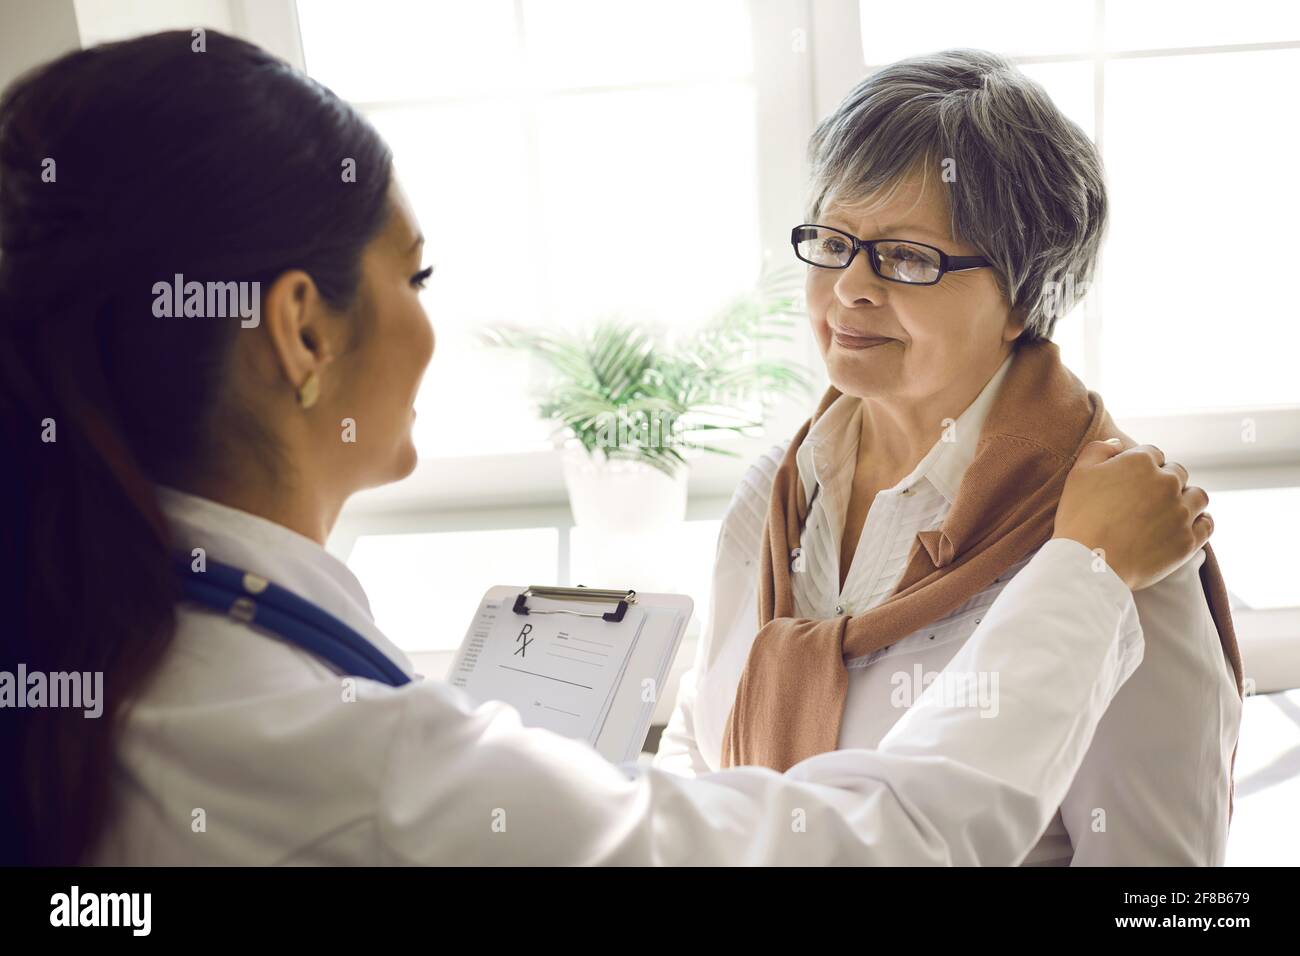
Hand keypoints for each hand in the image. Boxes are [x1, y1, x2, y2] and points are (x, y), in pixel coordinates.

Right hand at [1053, 439, 1211, 590]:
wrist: (1089, 564)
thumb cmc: (1079, 518)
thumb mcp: (1078, 474)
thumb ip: (1099, 450)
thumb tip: (1118, 444)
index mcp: (1140, 462)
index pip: (1152, 454)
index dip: (1141, 467)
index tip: (1131, 483)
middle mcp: (1167, 482)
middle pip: (1177, 473)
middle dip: (1164, 482)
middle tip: (1145, 501)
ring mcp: (1181, 511)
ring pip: (1197, 496)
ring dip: (1186, 500)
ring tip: (1168, 513)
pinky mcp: (1189, 539)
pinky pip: (1207, 524)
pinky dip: (1199, 522)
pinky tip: (1185, 526)